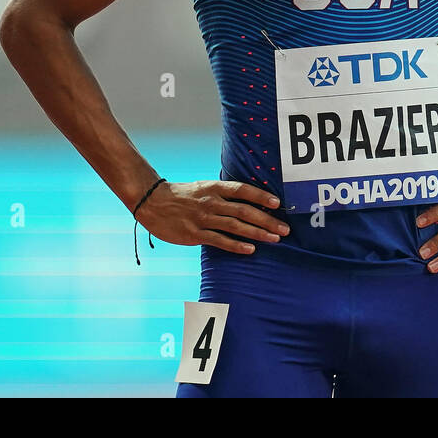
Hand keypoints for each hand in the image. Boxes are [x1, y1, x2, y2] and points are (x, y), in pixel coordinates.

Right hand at [136, 180, 290, 253]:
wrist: (153, 202)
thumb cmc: (181, 196)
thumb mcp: (203, 187)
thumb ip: (223, 194)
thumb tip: (245, 199)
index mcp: (214, 188)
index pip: (242, 190)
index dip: (260, 196)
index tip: (277, 203)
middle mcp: (211, 202)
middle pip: (244, 210)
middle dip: (267, 220)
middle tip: (284, 229)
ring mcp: (203, 218)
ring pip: (235, 226)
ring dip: (257, 233)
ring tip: (274, 239)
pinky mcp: (195, 234)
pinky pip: (219, 241)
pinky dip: (236, 245)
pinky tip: (250, 250)